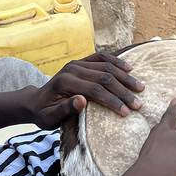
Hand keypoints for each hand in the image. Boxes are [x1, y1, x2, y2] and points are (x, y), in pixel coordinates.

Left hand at [28, 52, 143, 129]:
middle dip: (123, 91)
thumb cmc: (43, 114)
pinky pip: (102, 57)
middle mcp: (72, 68)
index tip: (126, 112)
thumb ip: (65, 109)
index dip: (112, 101)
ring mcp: (77, 63)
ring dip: (125, 77)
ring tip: (140, 87)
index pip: (95, 90)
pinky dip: (117, 62)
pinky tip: (129, 68)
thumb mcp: (50, 118)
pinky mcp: (82, 61)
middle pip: (104, 77)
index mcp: (65, 82)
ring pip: (106, 66)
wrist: (34, 101)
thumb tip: (82, 101)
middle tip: (138, 104)